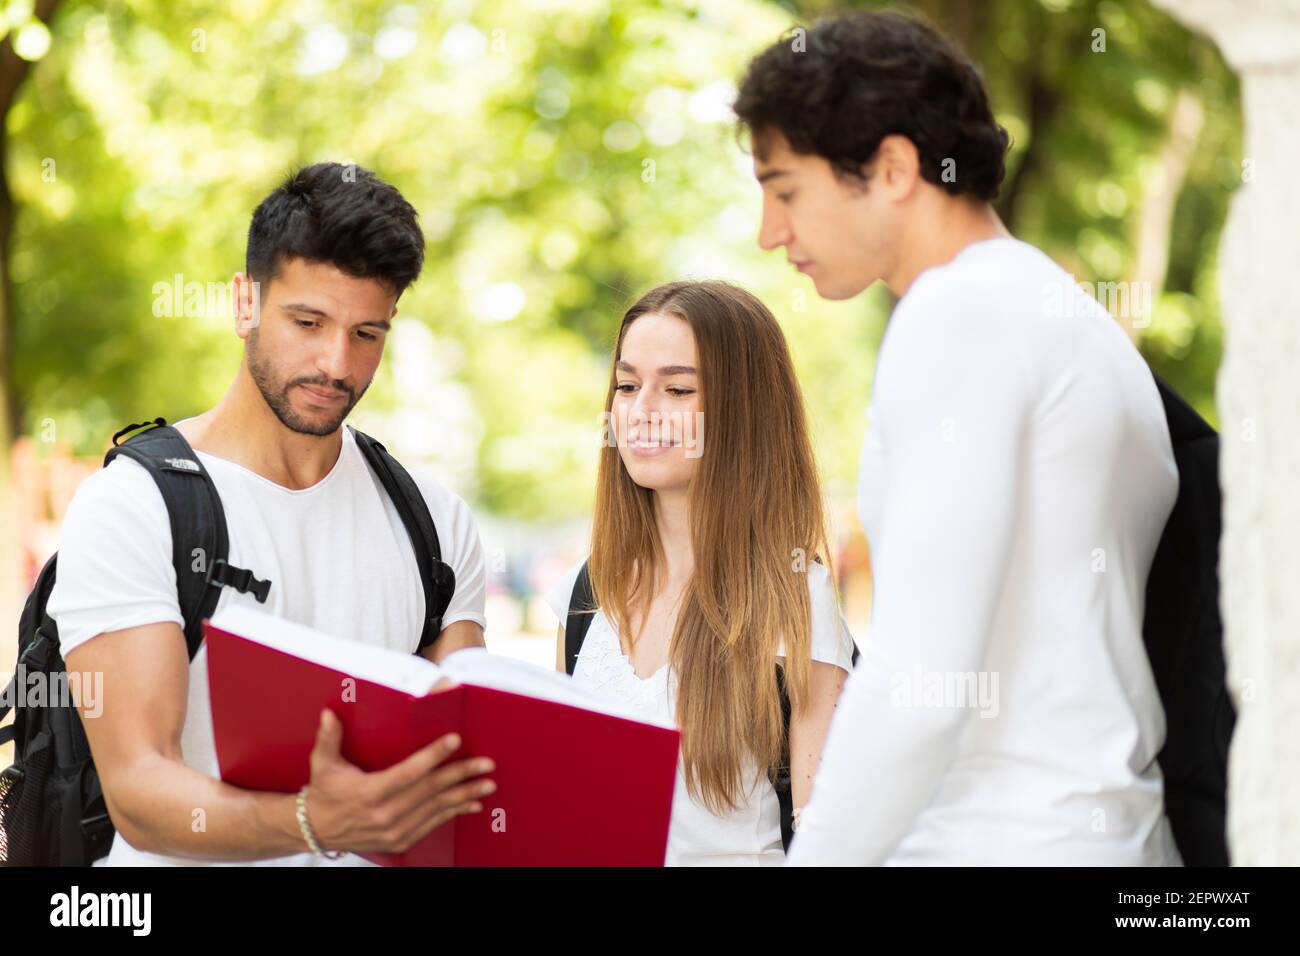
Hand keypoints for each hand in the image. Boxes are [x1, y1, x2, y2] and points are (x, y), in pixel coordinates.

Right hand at [303, 708, 495, 854]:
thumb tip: (329, 714)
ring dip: (465, 795)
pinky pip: (433, 825)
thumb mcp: (322, 764)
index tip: (454, 740)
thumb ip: (328, 738)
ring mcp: (395, 830)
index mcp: (369, 793)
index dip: (433, 756)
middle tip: (485, 764)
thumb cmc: (323, 793)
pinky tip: (471, 804)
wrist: (316, 830)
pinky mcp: (400, 840)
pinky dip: (454, 813)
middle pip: (431, 790)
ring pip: (437, 808)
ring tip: (486, 784)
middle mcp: (385, 814)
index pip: (409, 772)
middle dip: (461, 775)